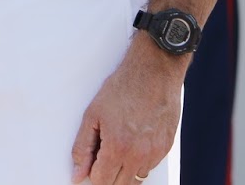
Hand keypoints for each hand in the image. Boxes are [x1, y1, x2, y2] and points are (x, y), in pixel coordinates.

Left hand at [70, 42, 183, 184]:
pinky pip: (150, 167)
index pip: (101, 182)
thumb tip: (78, 173)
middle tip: (104, 156)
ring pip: (135, 179)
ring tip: (119, 148)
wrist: (153, 70)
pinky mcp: (166, 147)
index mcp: (118, 147)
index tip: (92, 165)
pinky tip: (134, 143)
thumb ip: (83, 148)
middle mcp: (138, 154)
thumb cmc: (124, 87)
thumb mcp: (93, 114)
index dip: (93, 174)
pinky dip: (140, 162)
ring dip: (124, 171)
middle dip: (108, 176)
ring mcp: (155, 152)